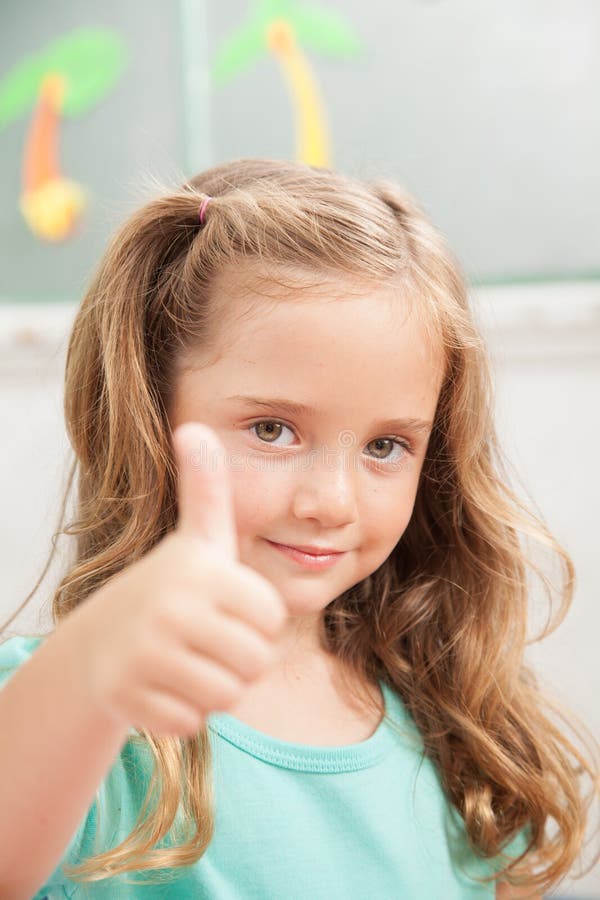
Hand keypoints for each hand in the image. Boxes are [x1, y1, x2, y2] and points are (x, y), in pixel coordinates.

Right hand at [75, 422, 287, 737]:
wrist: (104, 637)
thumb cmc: (173, 586)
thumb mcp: (198, 537)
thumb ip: (207, 487)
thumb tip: (194, 428)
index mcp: (200, 571)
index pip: (272, 620)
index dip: (256, 620)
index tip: (226, 607)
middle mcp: (170, 610)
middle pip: (254, 663)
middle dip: (240, 659)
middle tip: (208, 640)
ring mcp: (144, 657)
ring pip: (227, 696)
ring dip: (215, 687)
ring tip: (189, 660)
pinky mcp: (127, 699)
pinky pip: (192, 723)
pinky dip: (184, 711)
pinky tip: (164, 685)